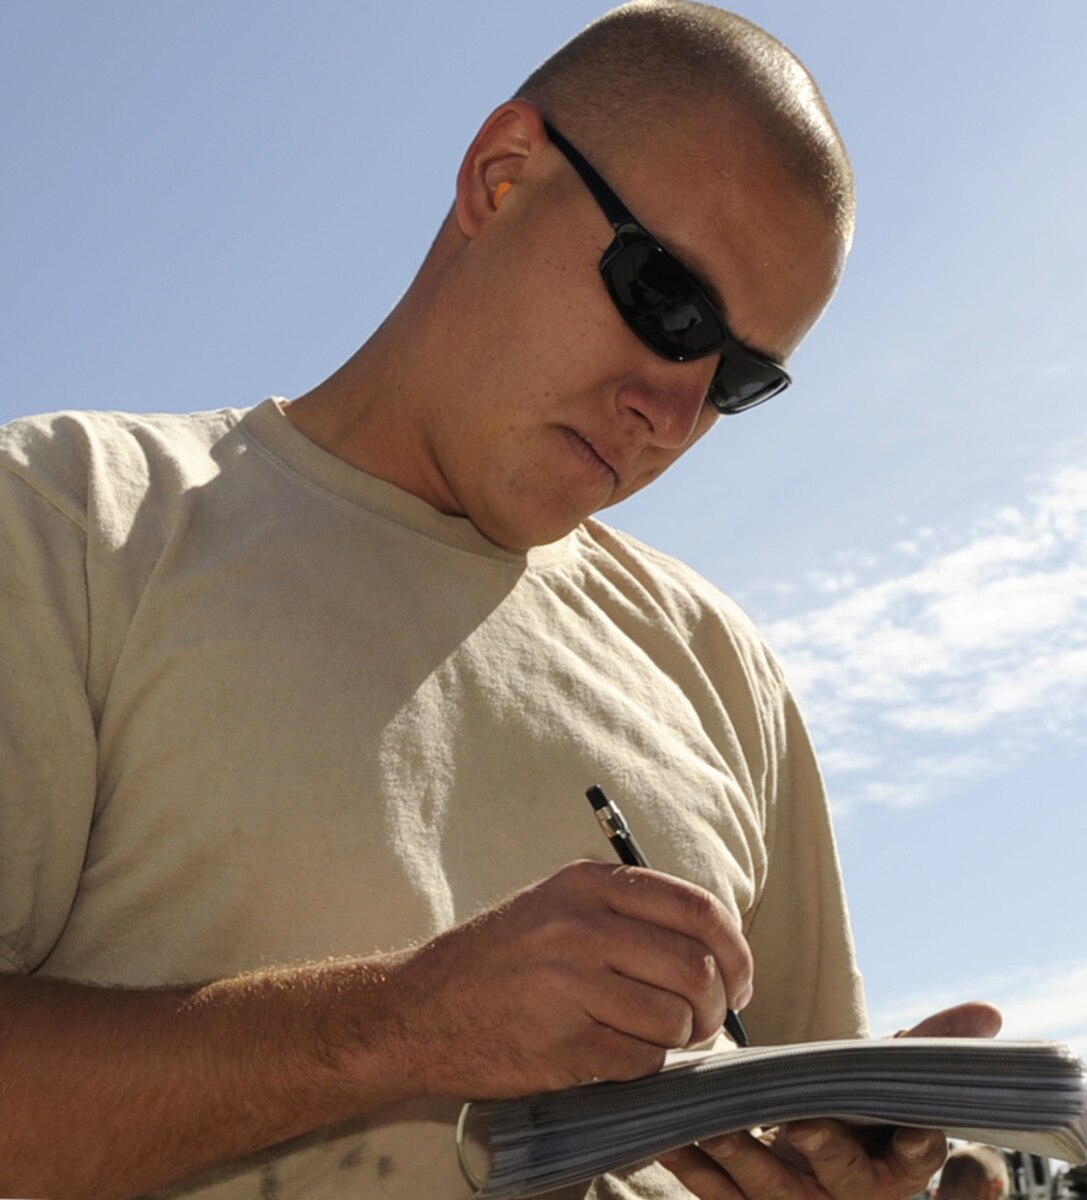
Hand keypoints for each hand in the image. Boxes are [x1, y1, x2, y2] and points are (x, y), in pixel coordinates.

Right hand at [381, 860, 752, 1100]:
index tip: (741, 980)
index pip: (697, 908)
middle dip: (718, 1007)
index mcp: (588, 884)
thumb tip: (713, 952)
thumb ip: (627, 914)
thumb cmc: (498, 960)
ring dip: (683, 1041)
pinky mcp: (561, 1043)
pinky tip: (622, 1056)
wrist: (418, 1009)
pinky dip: (646, 1067)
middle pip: (696, 969)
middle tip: (707, 1023)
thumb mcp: (557, 906)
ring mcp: (569, 985)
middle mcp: (581, 926)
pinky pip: (641, 1061)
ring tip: (660, 1040)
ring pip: (675, 1020)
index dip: (736, 949)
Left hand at [658, 1001, 1002, 1198]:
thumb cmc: (858, 1112)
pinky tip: (667, 1135)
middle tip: (788, 1120)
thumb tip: (988, 1012)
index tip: (891, 1124)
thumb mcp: (892, 1083)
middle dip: (807, 1148)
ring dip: (732, 1154)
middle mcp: (848, 1194)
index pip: (914, 1159)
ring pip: (763, 1187)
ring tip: (704, 1120)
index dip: (912, 1146)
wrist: (816, 1161)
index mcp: (894, 1165)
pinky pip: (717, 1194)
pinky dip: (692, 1164)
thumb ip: (931, 1048)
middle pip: (832, 1175)